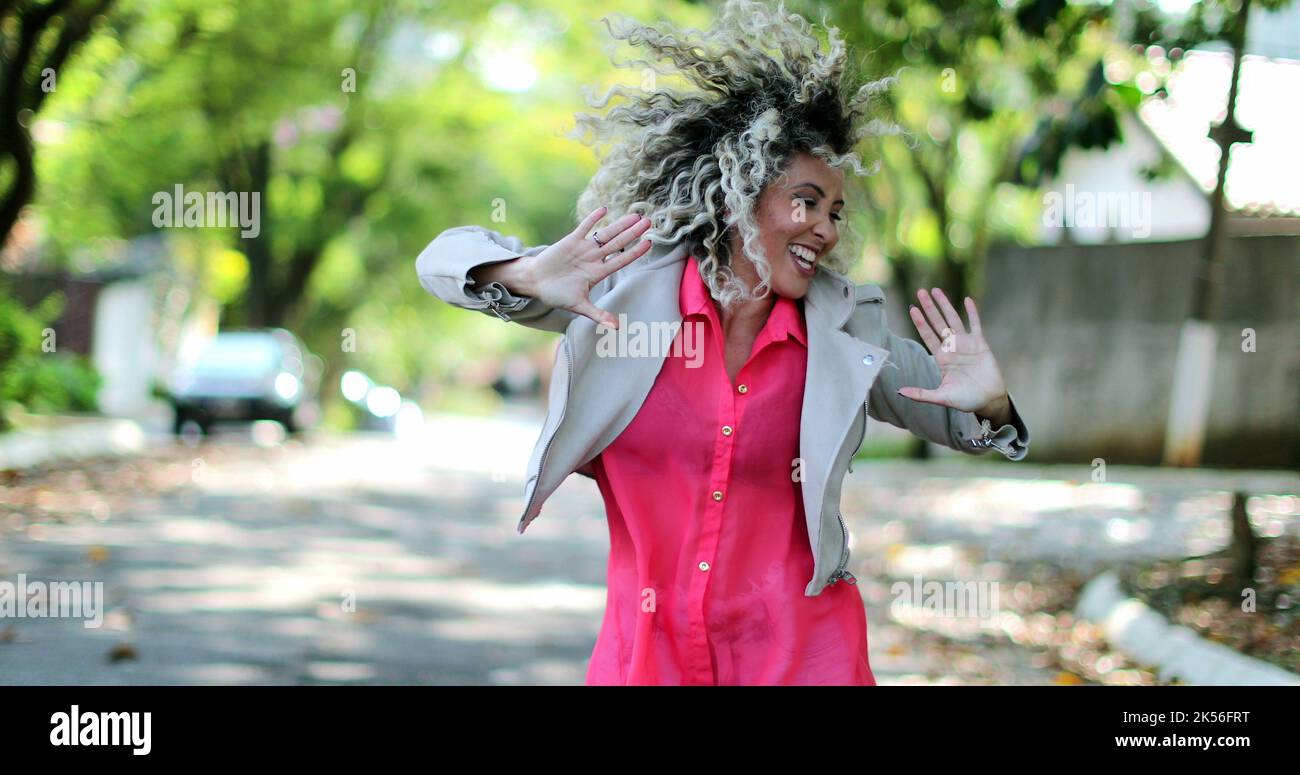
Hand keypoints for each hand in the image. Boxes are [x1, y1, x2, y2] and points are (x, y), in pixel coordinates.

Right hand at [505, 206, 651, 328]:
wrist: (535, 282)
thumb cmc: (557, 294)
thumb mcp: (579, 306)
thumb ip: (599, 314)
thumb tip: (617, 328)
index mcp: (598, 273)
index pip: (622, 260)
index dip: (635, 252)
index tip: (649, 243)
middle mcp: (594, 258)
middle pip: (618, 243)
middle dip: (633, 233)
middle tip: (648, 222)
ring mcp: (584, 248)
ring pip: (605, 234)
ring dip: (620, 224)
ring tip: (635, 215)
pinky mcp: (571, 240)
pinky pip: (584, 227)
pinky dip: (593, 219)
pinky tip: (604, 209)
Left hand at [898, 287, 1008, 416]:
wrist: (988, 401)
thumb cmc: (965, 400)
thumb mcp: (941, 397)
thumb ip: (921, 394)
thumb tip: (900, 392)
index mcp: (941, 358)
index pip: (928, 336)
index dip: (920, 322)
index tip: (912, 308)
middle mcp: (952, 348)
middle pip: (938, 323)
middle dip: (929, 308)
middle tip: (920, 292)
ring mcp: (966, 344)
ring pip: (954, 320)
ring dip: (945, 305)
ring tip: (936, 290)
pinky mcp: (981, 344)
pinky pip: (976, 325)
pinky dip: (972, 312)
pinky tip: (967, 300)